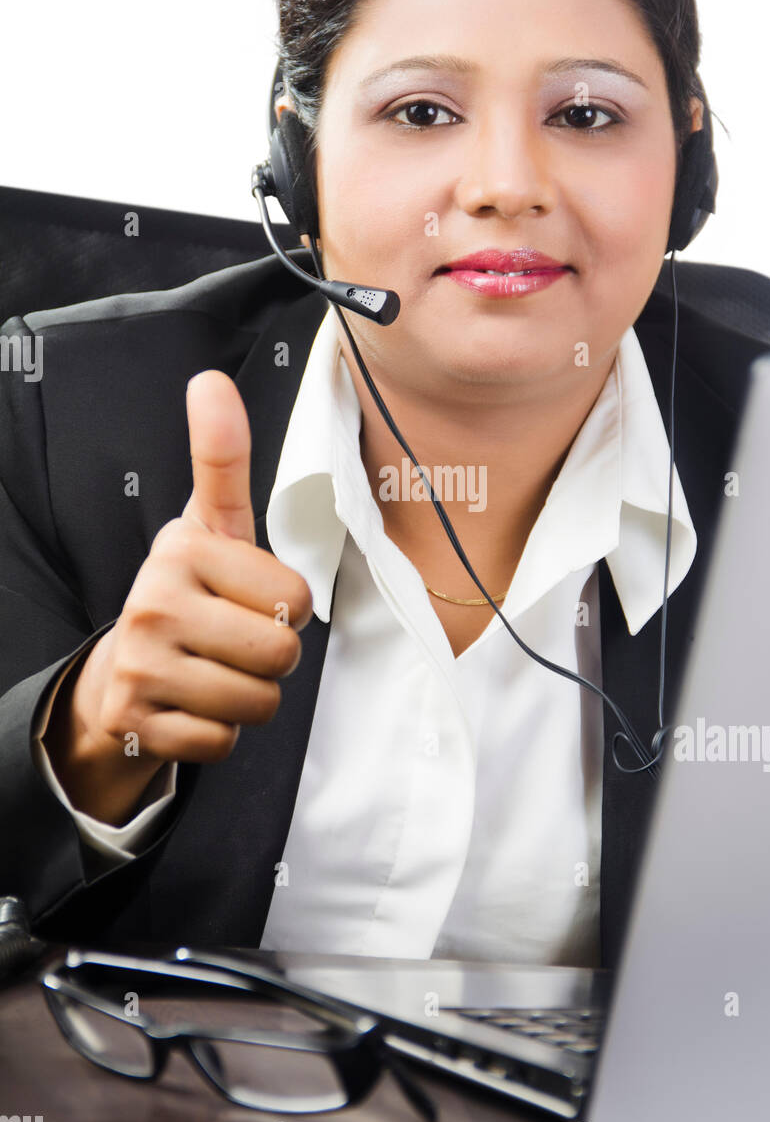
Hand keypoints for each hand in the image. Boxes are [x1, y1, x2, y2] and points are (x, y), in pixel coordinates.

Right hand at [46, 370, 311, 822]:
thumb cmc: (191, 591)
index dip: (288, 605)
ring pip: (256, 702)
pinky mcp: (136, 721)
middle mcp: (152, 602)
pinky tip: (193, 706)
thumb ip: (222, 457)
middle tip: (239, 641)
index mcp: (181, 548)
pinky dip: (219, 733)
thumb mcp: (211, 524)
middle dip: (275, 657)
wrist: (123, 669)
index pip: (295, 596)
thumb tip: (210, 380)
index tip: (252, 597)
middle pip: (280, 653)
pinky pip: (222, 741)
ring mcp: (140, 665)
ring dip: (251, 697)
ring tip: (219, 672)